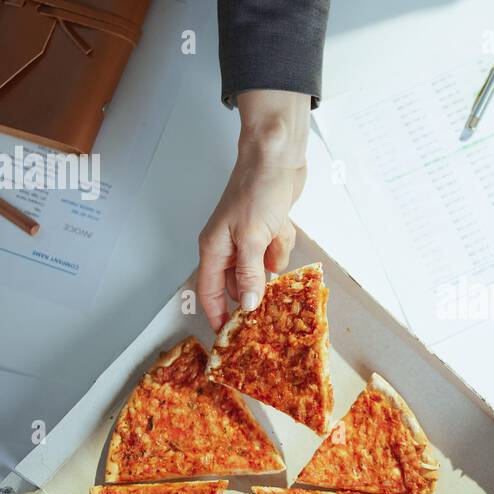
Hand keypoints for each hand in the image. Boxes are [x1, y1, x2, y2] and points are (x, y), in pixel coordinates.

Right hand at [198, 90, 310, 330]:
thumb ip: (249, 274)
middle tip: (273, 304)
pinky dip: (282, 241)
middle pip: (239, 283)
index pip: (210, 292)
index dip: (218, 315)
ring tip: (277, 236)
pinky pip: (276, 250)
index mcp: (214, 248)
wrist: (278, 155)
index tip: (229, 338)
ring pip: (262, 267)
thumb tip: (248, 307)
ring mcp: (248, 237)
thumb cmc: (258, 189)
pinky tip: (283, 225)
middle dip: (257, 288)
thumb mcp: (252, 237)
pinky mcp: (268, 229)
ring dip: (274, 258)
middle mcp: (228, 245)